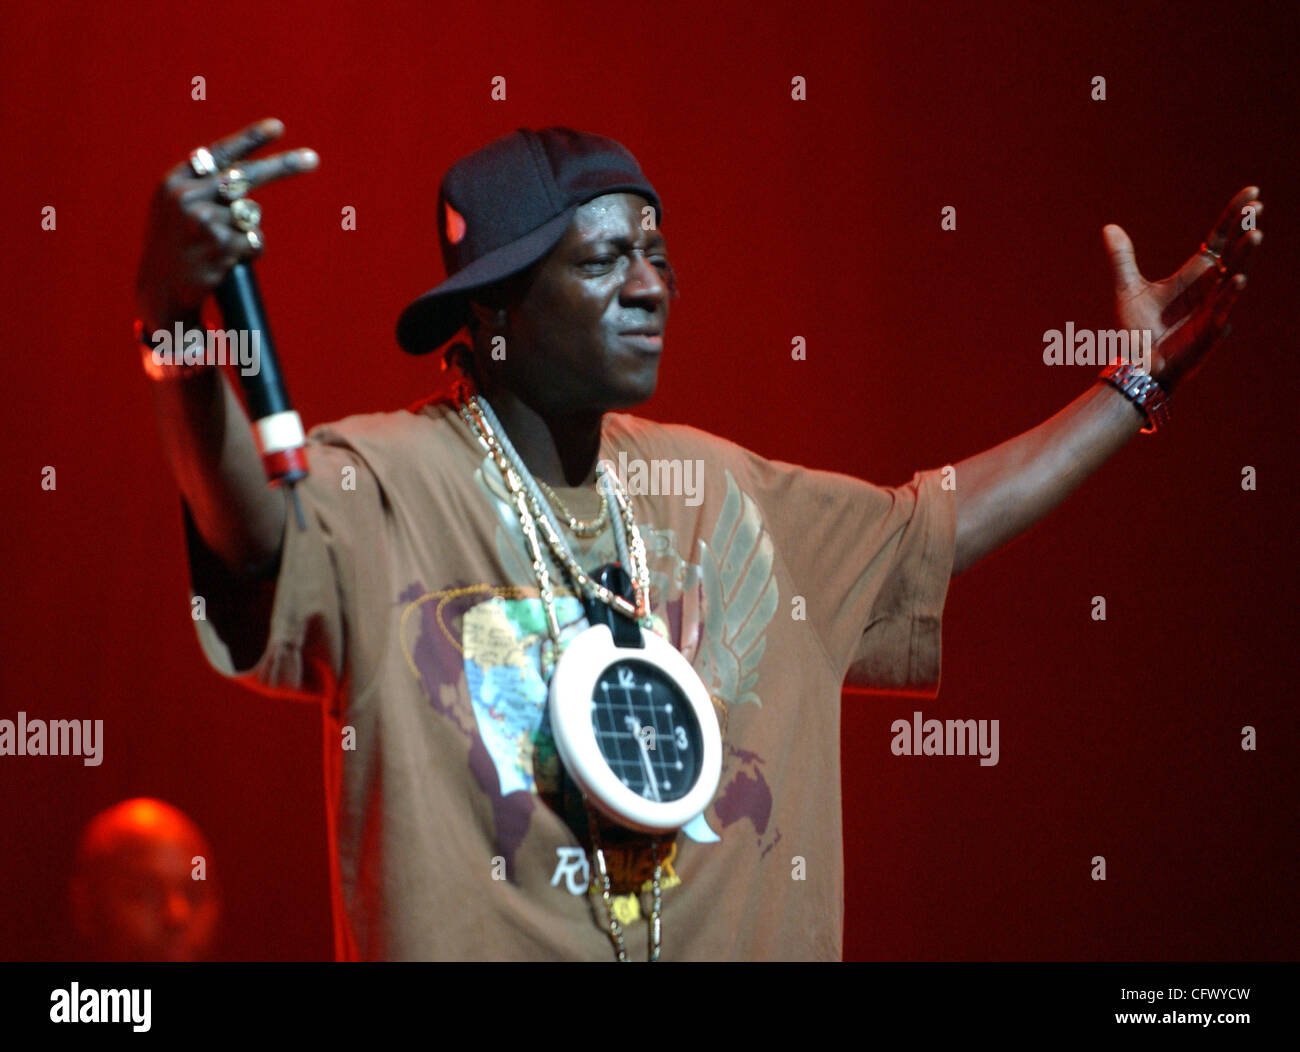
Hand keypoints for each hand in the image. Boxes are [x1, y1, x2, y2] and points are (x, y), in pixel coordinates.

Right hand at [135, 117, 318, 331]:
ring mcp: (203, 219)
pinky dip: (252, 251)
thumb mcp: (177, 211)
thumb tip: (246, 177)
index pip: (218, 155)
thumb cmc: (177, 249)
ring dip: (249, 232)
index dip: (249, 139)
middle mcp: (186, 196)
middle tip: (313, 159)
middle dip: (283, 167)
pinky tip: (228, 261)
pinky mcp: (220, 243)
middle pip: (245, 176)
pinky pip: (255, 240)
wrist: (161, 291)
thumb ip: (204, 190)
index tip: (277, 127)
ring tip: (222, 249)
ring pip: (252, 215)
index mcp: (175, 183)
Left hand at [1102, 186, 1262, 393]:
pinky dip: (1230, 295)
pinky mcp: (1209, 331)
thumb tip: (1109, 227)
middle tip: (1256, 207)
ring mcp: (1212, 309)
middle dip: (1244, 231)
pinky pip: (1223, 310)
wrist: (1135, 366)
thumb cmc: (1136, 331)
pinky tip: (1239, 278)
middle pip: (1233, 253)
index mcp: (1194, 275)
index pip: (1220, 239)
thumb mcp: (1127, 289)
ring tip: (1254, 234)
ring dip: (1244, 257)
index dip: (1233, 217)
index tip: (1251, 193)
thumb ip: (1122, 259)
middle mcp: (1209, 288)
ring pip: (1234, 277)